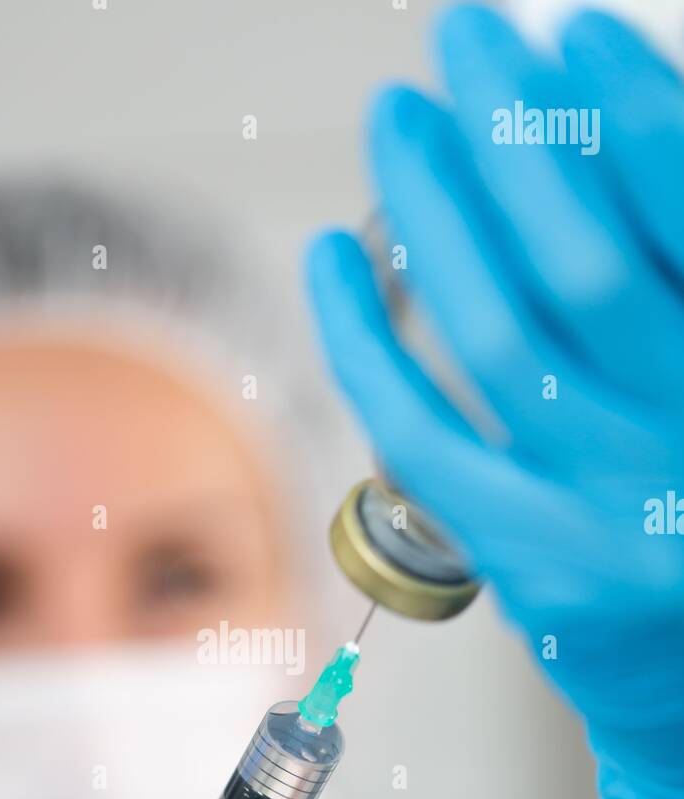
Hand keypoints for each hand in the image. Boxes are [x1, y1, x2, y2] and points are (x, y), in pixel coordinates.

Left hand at [307, 5, 683, 798]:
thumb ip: (672, 280)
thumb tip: (596, 146)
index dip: (629, 118)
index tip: (568, 38)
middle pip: (587, 264)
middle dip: (515, 134)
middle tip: (462, 42)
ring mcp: (611, 512)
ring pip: (500, 337)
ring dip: (436, 216)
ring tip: (400, 125)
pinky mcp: (531, 562)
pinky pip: (425, 433)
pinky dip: (368, 340)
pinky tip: (333, 260)